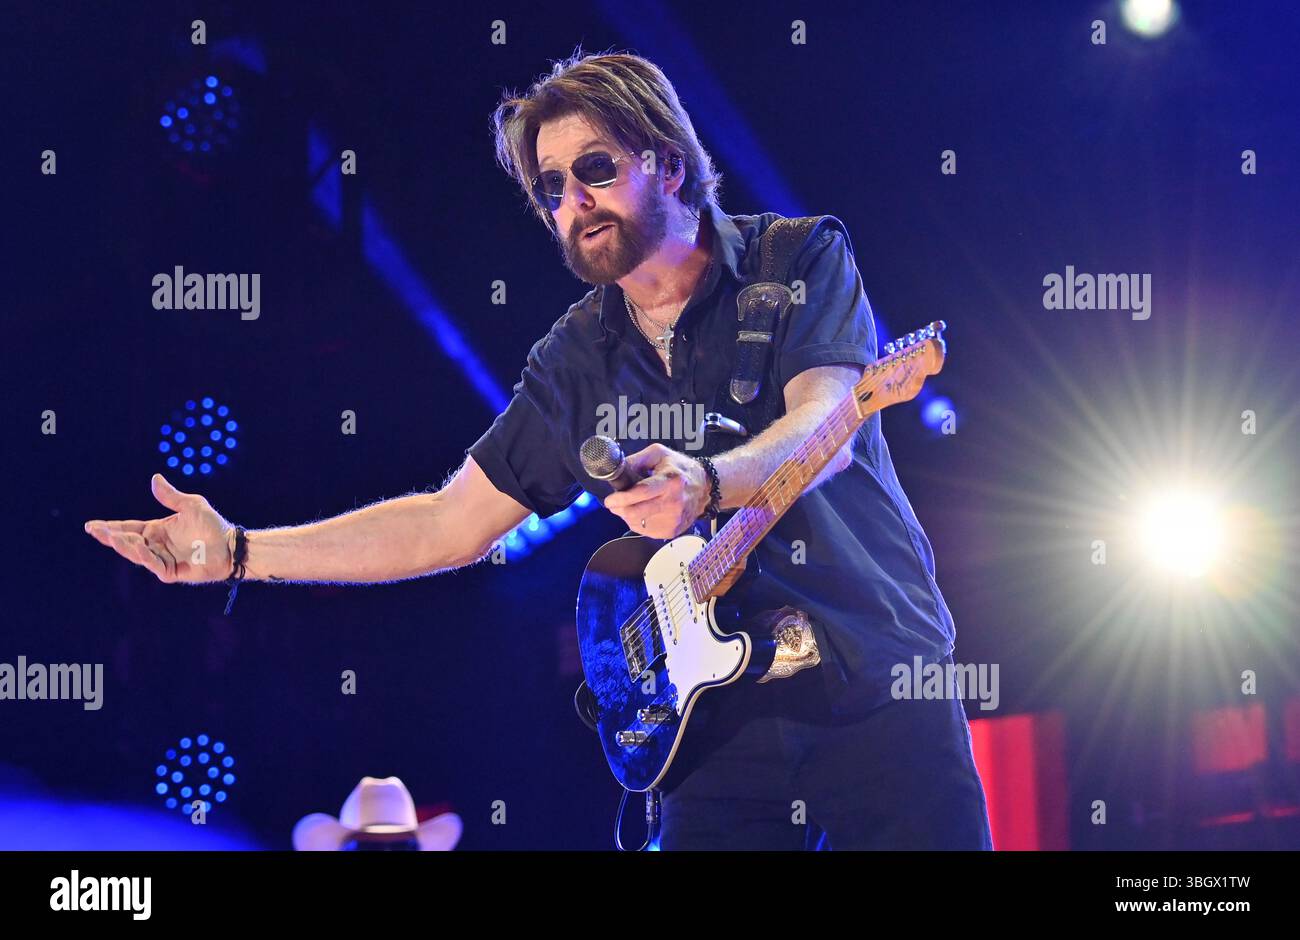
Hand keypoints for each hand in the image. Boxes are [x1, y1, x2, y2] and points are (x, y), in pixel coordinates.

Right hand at [84, 473, 234, 583]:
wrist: (231, 545)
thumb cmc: (213, 525)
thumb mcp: (191, 505)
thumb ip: (172, 496)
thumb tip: (155, 478)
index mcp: (156, 530)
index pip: (127, 528)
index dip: (110, 527)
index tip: (90, 525)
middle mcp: (156, 546)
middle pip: (127, 542)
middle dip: (110, 536)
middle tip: (94, 530)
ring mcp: (162, 560)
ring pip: (137, 555)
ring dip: (124, 546)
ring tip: (112, 537)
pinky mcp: (172, 572)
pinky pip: (154, 565)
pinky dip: (146, 557)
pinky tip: (139, 548)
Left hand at [603, 444, 708, 539]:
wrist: (706, 487)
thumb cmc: (681, 469)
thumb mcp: (659, 454)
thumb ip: (636, 460)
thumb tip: (617, 470)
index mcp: (670, 482)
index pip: (642, 493)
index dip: (622, 498)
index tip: (610, 500)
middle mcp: (673, 503)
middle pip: (637, 513)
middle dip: (619, 509)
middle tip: (614, 503)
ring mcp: (673, 520)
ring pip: (637, 524)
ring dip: (628, 515)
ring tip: (635, 504)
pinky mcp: (672, 531)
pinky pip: (645, 531)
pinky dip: (639, 522)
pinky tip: (645, 512)